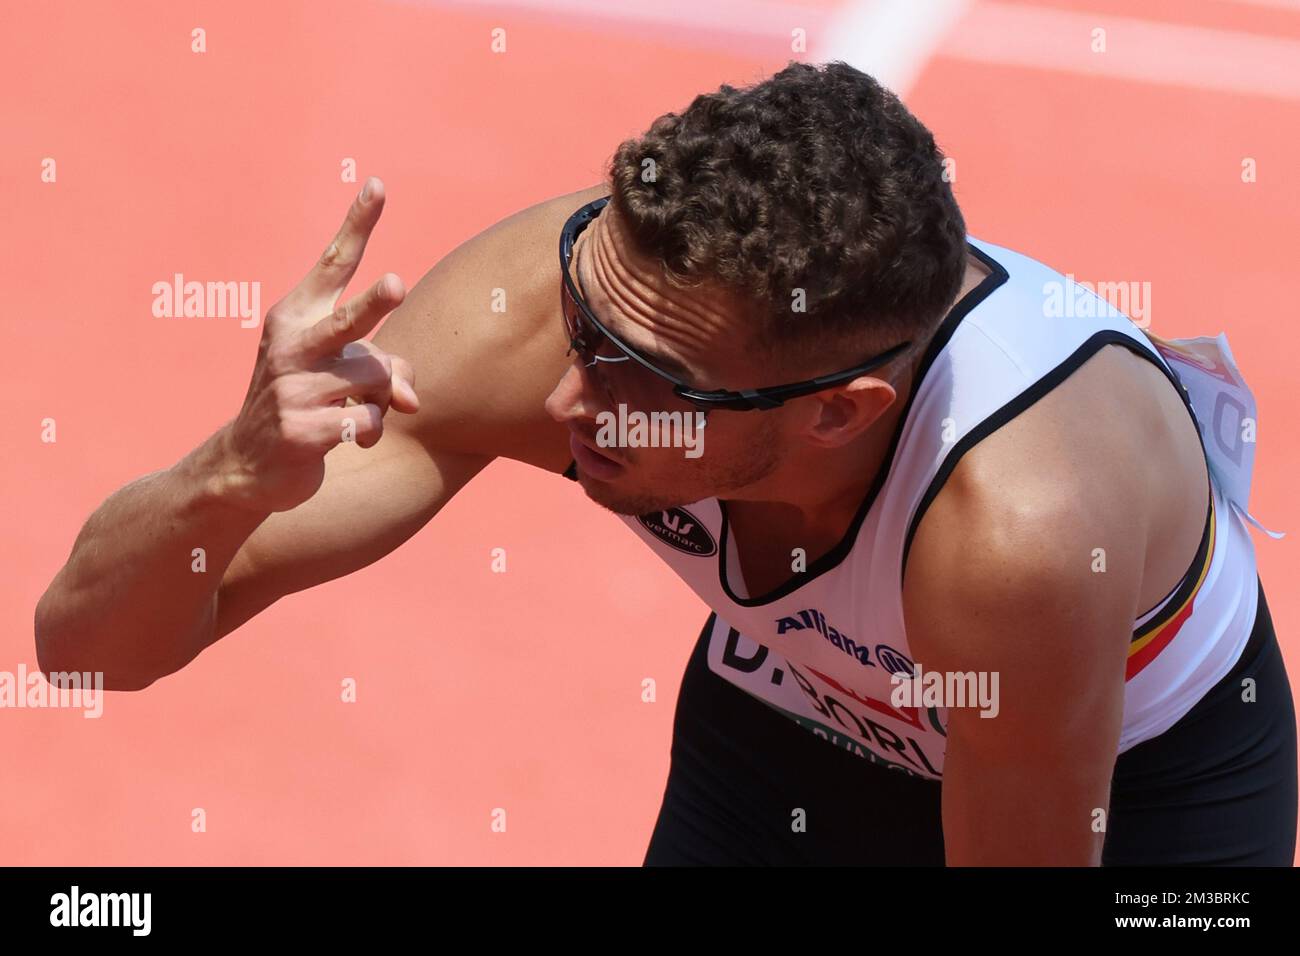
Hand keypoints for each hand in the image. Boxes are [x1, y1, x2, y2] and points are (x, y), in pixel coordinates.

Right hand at [221, 176, 418, 511]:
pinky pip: (367, 420)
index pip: (333, 264)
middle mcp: (291, 344)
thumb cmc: (304, 402)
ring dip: (379, 397)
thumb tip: (411, 401)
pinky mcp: (301, 430)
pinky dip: (368, 430)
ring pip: (374, 379)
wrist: (247, 466)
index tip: (378, 185)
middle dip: (375, 306)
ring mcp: (292, 388)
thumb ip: (387, 372)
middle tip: (398, 286)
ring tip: (350, 408)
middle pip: (348, 322)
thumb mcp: (340, 376)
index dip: (358, 225)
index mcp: (295, 316)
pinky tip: (343, 438)